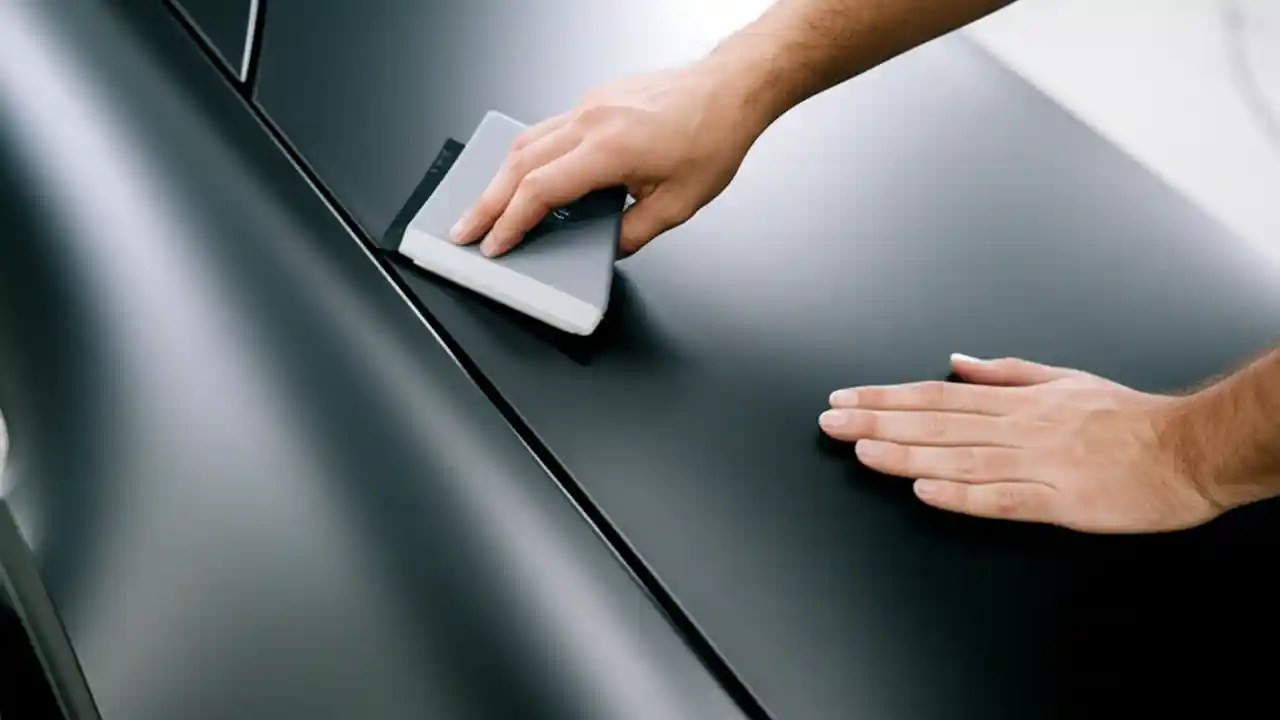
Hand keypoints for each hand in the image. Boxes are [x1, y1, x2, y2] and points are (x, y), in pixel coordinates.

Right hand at [449, 61, 766, 257]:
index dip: (510, 222)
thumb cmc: (712, 136)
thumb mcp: (679, 205)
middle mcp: (591, 121)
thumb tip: (604, 250)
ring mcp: (589, 105)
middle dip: (485, 202)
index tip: (494, 245)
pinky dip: (526, 157)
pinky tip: (523, 177)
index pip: (540, 190)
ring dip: (499, 177)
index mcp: (609, 149)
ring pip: (526, 142)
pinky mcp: (594, 100)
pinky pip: (546, 129)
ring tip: (483, 207)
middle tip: (463, 230)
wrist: (729, 90)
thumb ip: (634, 233)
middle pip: (518, 163)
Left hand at [819, 353, 1224, 532]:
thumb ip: (1006, 373)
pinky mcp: (1060, 500)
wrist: (1186, 449)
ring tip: (862, 451)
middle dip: (878, 421)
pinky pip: (1003, 498)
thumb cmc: (1126, 417)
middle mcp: (1018, 428)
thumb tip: (957, 362)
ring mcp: (1037, 464)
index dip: (885, 398)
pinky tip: (926, 491)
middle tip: (830, 422)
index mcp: (1016, 402)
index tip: (844, 398)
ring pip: (959, 458)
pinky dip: (963, 496)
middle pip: (936, 423)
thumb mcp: (1063, 379)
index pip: (935, 396)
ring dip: (906, 454)